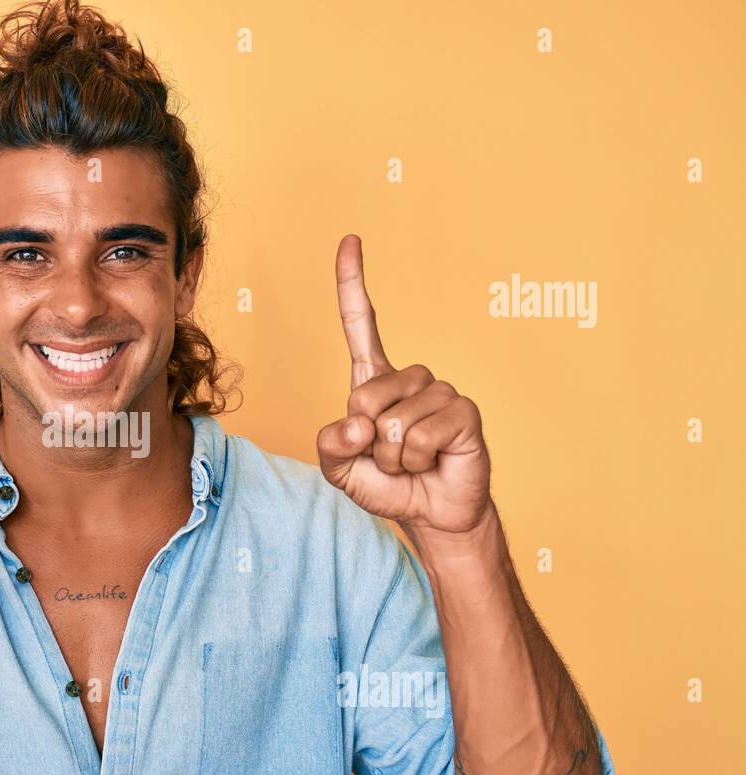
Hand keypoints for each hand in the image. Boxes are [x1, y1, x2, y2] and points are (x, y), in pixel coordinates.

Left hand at [315, 235, 491, 538]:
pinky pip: (420, 435)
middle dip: (366, 441)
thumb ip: (331, 445)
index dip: (352, 282)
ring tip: (411, 461)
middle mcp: (409, 378)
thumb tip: (357, 423)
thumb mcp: (340, 469)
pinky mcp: (464, 411)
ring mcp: (439, 390)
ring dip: (393, 456)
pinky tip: (432, 461)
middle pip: (363, 397)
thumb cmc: (387, 484)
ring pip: (391, 423)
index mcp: (374, 380)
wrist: (431, 513)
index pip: (361, 323)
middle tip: (387, 456)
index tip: (350, 239)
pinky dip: (416, 460)